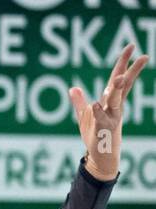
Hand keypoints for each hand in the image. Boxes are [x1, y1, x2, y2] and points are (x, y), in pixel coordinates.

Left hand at [71, 43, 147, 180]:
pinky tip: (95, 104)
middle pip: (124, 86)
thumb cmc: (95, 134)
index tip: (132, 46)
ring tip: (119, 78)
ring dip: (117, 90)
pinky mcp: (105, 129)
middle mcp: (114, 106)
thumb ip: (79, 102)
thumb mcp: (84, 116)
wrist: (99, 155)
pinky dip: (98, 112)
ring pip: (116, 101)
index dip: (124, 62)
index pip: (119, 78)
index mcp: (110, 100)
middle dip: (132, 72)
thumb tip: (72, 88)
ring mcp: (112, 117)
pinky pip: (102, 119)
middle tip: (143, 57)